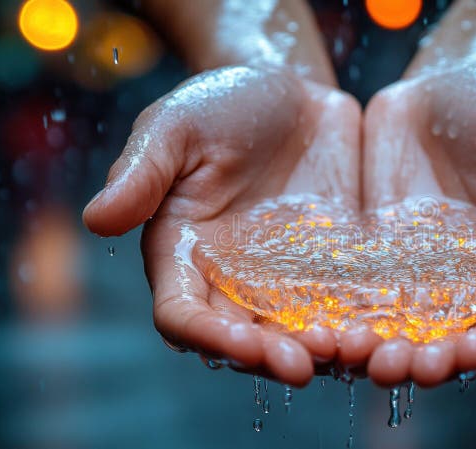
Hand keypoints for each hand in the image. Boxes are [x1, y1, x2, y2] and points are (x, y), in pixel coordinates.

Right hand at [83, 66, 361, 386]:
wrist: (290, 89)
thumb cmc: (221, 103)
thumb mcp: (176, 126)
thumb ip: (142, 173)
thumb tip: (97, 220)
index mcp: (184, 255)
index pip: (183, 314)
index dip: (206, 336)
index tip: (238, 343)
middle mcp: (233, 279)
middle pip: (244, 339)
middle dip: (269, 359)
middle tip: (302, 366)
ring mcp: (286, 277)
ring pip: (297, 334)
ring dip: (318, 352)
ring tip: (347, 352)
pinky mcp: (332, 266)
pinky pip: (344, 306)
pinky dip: (357, 325)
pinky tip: (378, 330)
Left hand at [361, 65, 475, 386]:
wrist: (439, 93)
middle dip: (454, 362)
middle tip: (422, 366)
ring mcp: (439, 282)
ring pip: (425, 338)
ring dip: (402, 359)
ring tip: (372, 362)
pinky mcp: (391, 271)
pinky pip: (377, 311)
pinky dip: (360, 331)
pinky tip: (335, 338)